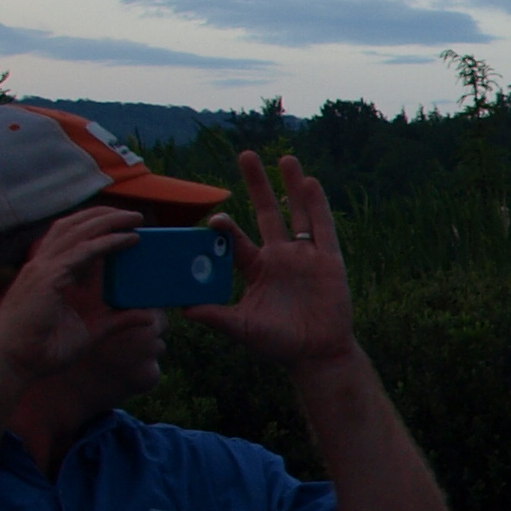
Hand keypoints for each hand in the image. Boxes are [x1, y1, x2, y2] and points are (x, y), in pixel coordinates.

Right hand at [0, 204, 144, 388]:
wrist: (13, 362)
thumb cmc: (43, 350)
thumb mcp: (91, 332)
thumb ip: (118, 321)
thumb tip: (149, 317)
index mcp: (48, 274)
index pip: (70, 238)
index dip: (94, 226)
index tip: (122, 224)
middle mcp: (44, 266)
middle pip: (73, 226)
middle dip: (102, 215)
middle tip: (132, 214)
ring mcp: (43, 269)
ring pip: (77, 232)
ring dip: (107, 221)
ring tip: (133, 218)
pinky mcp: (48, 278)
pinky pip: (81, 252)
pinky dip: (105, 242)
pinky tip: (124, 239)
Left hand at [193, 151, 357, 371]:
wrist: (317, 355)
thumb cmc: (277, 344)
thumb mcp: (240, 328)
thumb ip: (215, 316)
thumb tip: (182, 308)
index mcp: (257, 269)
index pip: (238, 240)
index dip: (226, 227)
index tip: (216, 218)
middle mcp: (281, 257)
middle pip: (268, 212)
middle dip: (258, 184)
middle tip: (245, 154)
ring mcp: (305, 257)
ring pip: (298, 213)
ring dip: (292, 186)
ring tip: (284, 158)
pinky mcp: (329, 262)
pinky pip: (323, 230)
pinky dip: (318, 207)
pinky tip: (311, 184)